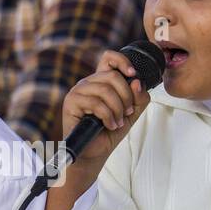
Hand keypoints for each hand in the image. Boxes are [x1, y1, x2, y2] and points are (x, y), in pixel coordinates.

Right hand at [59, 49, 151, 173]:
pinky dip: (108, 116)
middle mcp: (89, 82)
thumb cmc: (111, 130)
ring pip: (106, 90)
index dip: (123, 61)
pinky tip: (110, 125)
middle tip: (127, 112)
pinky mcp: (71, 102)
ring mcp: (78, 91)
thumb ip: (139, 97)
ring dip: (118, 108)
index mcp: (102, 81)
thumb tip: (137, 82)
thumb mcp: (132, 112)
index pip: (109, 58)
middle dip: (126, 96)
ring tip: (118, 121)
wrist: (95, 151)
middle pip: (113, 75)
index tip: (133, 74)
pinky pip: (96, 103)